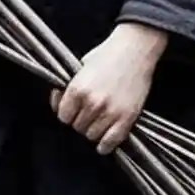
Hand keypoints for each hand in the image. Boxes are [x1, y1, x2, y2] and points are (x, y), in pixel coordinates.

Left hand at [51, 23, 168, 154]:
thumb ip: (68, 88)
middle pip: (77, 127)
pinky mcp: (127, 118)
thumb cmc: (109, 54)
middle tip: (89, 112)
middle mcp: (92, 103)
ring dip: (94, 130)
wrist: (136, 49)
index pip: (63, 116)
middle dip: (81, 120)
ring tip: (99, 120)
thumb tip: (58, 103)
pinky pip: (111, 142)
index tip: (72, 111)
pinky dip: (106, 145)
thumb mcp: (80, 66)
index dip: (67, 113)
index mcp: (77, 89)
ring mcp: (110, 112)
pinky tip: (104, 141)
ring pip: (92, 136)